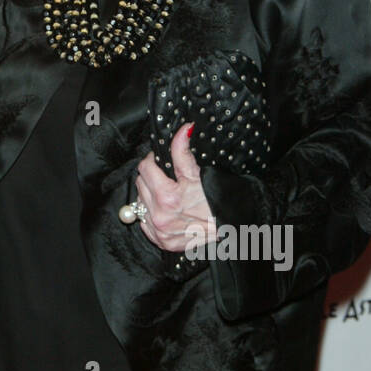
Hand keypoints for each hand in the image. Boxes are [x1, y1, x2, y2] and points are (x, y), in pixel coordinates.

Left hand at [135, 123, 217, 253]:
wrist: (230, 228)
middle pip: (140, 184)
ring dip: (150, 194)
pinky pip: (144, 221)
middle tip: (166, 176)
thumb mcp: (199, 173)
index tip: (159, 159)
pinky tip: (166, 209)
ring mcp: (159, 231)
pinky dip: (151, 213)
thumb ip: (183, 151)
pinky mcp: (160, 241)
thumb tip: (183, 128)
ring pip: (140, 202)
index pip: (145, 168)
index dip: (152, 159)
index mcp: (167, 198)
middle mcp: (160, 216)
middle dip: (151, 176)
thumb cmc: (217, 200)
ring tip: (168, 193)